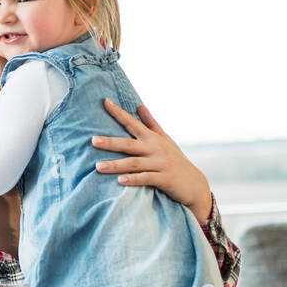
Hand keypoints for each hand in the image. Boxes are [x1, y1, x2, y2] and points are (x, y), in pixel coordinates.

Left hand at [91, 99, 212, 220]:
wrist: (194, 184)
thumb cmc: (175, 160)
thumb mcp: (165, 139)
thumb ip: (150, 123)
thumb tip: (139, 106)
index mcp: (152, 138)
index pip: (132, 123)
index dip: (118, 112)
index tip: (104, 101)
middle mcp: (155, 149)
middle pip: (129, 144)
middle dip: (110, 142)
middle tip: (92, 141)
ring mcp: (161, 163)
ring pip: (134, 163)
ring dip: (116, 165)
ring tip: (98, 167)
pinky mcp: (165, 179)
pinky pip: (147, 179)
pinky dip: (134, 179)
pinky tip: (120, 181)